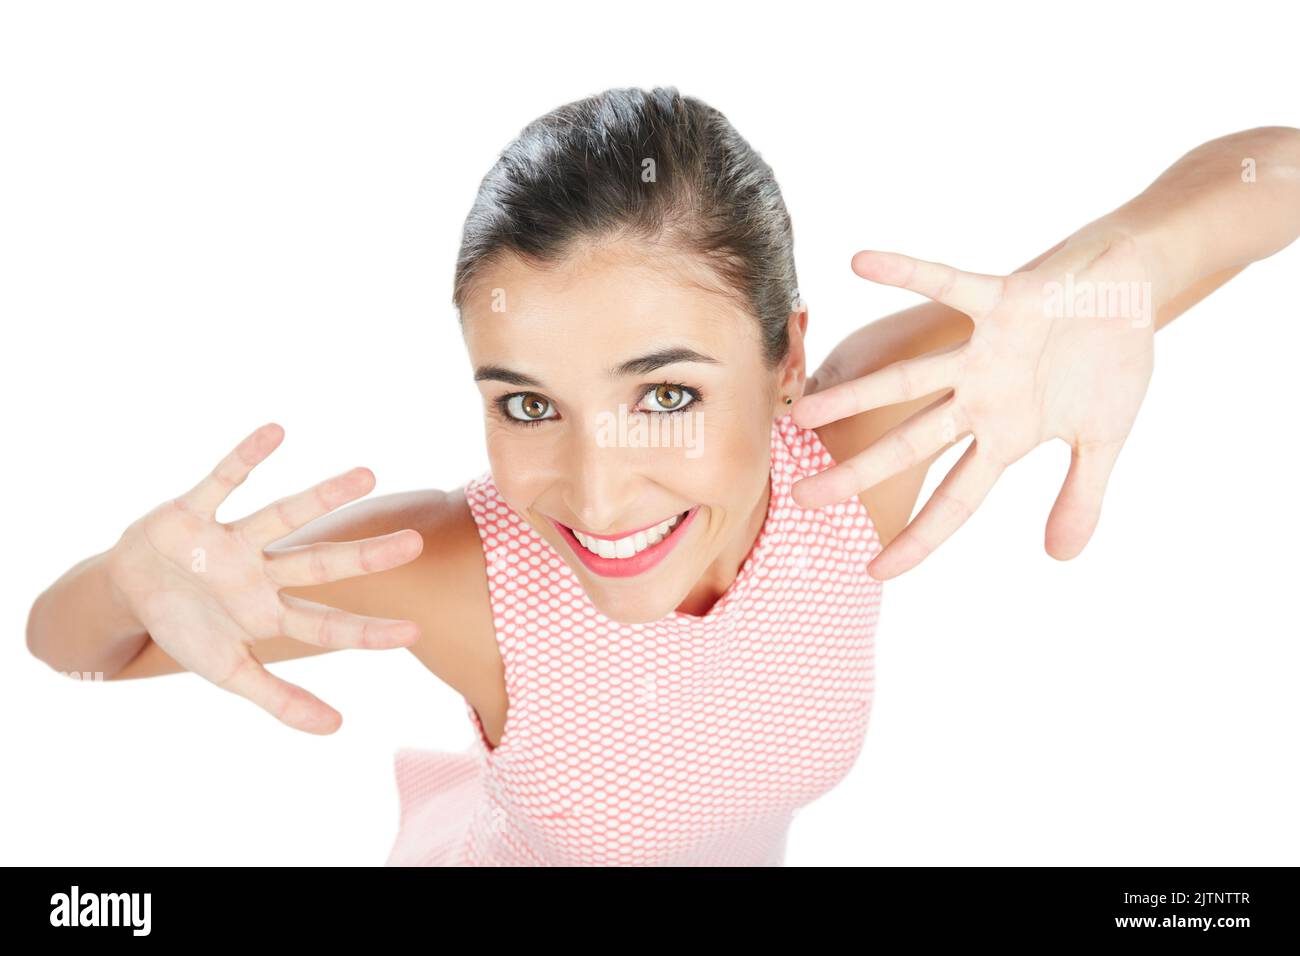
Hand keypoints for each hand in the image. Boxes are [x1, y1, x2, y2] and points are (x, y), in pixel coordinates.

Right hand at [107, 423, 423, 733]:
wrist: (128, 591)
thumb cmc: (189, 628)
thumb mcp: (228, 672)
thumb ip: (280, 700)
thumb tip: (338, 728)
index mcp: (270, 611)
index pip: (327, 623)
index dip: (366, 631)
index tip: (414, 631)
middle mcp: (261, 571)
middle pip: (320, 563)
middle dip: (364, 556)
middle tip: (415, 542)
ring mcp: (231, 540)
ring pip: (284, 515)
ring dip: (323, 497)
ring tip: (368, 474)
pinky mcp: (193, 512)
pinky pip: (222, 481)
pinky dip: (244, 458)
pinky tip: (277, 432)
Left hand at [792, 228, 1156, 578]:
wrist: (1131, 287)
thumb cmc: (1110, 361)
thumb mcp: (1103, 439)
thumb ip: (1080, 497)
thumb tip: (1060, 558)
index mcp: (1006, 436)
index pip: (956, 500)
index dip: (920, 537)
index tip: (876, 571)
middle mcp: (982, 399)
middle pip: (910, 445)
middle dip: (857, 474)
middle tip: (800, 498)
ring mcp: (984, 353)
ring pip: (907, 379)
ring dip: (857, 394)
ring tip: (804, 410)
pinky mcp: (998, 301)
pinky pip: (947, 282)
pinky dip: (908, 271)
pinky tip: (860, 261)